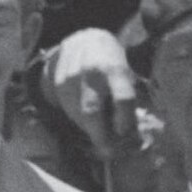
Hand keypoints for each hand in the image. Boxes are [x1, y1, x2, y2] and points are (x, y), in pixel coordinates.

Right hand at [44, 30, 137, 162]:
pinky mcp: (58, 84)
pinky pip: (68, 110)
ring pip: (78, 114)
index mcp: (115, 68)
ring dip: (90, 129)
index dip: (125, 121)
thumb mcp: (126, 74)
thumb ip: (128, 101)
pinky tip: (87, 119)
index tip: (126, 134)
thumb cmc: (112, 63)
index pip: (123, 99)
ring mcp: (71, 77)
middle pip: (92, 111)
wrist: (83, 41)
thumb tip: (134, 138)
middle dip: (100, 136)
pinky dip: (79, 120)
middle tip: (108, 150)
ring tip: (100, 133)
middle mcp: (91, 72)